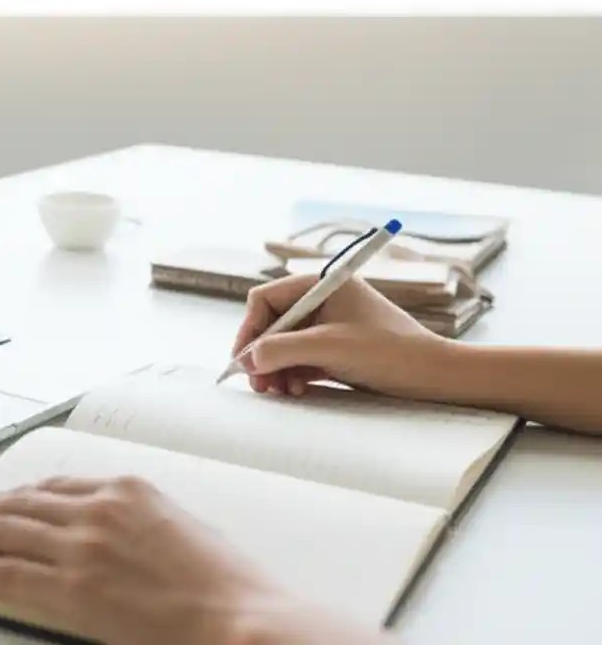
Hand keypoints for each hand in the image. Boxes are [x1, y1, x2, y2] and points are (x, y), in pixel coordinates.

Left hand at [0, 476, 283, 644]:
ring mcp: (80, 547)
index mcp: (127, 490)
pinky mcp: (71, 588)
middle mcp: (97, 510)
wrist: (238, 615)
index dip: (18, 496)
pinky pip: (9, 573)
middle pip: (20, 505)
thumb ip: (137, 521)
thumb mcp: (182, 527)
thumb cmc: (225, 582)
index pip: (55, 488)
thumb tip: (114, 533)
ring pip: (4, 532)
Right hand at [232, 274, 450, 398]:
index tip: (243, 361)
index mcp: (321, 285)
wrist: (434, 376)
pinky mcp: (335, 349)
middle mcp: (322, 301)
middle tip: (257, 384)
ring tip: (277, 392)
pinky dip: (290, 375)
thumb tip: (246, 360)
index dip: (249, 330)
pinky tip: (294, 390)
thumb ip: (282, 349)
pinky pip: (299, 359)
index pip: (265, 300)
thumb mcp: (330, 347)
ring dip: (274, 369)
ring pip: (283, 345)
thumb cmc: (390, 351)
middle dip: (261, 354)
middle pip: (271, 324)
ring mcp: (328, 326)